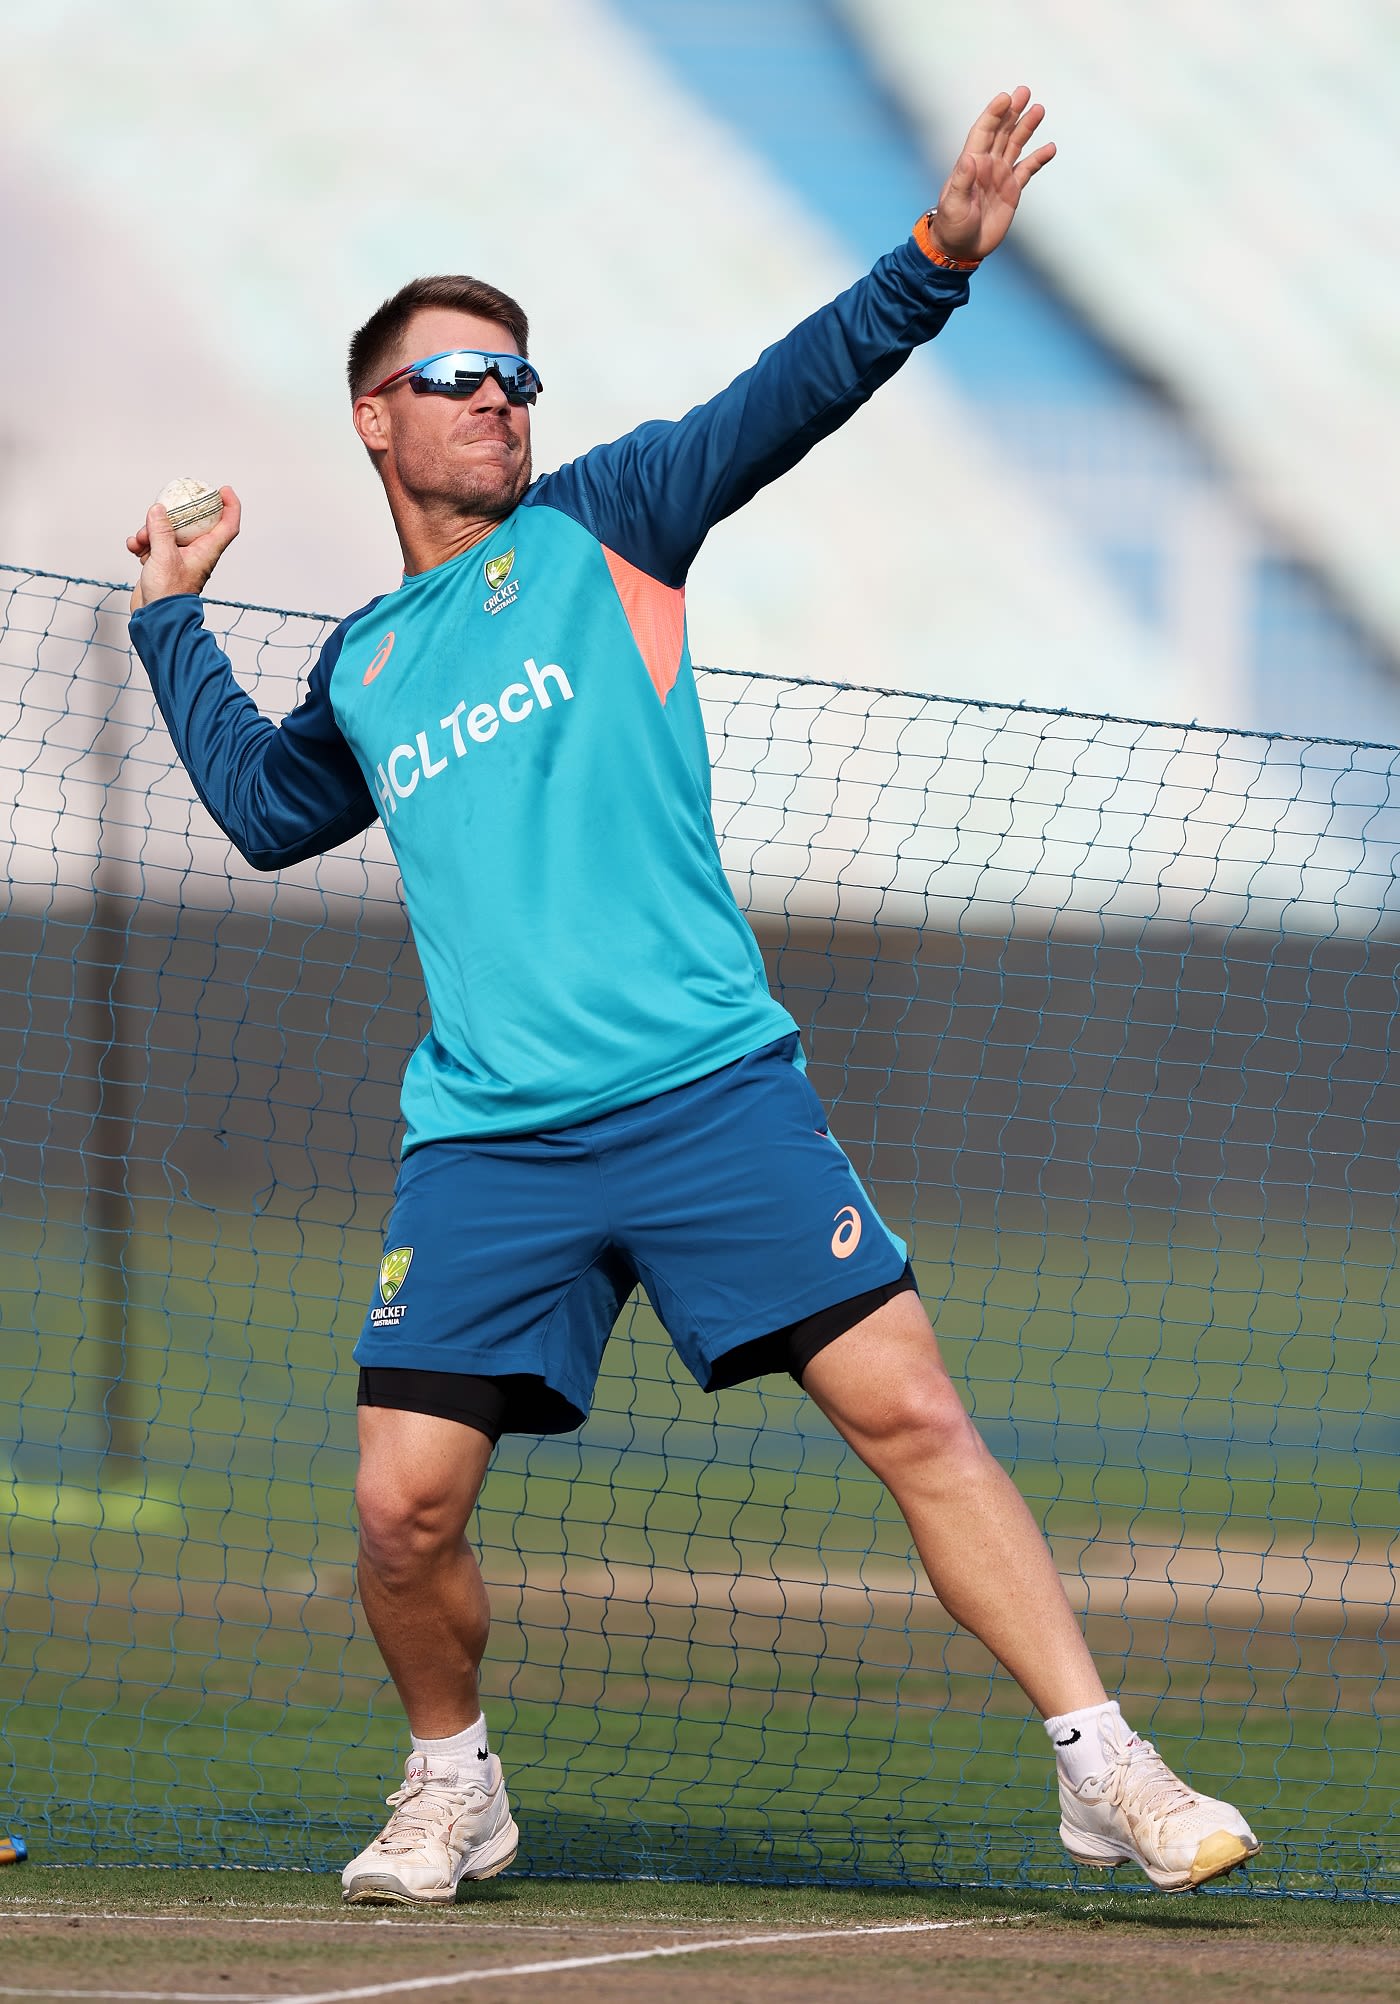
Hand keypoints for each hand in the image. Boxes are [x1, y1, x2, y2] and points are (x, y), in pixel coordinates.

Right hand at [127, 486, 240, 610]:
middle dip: (171, 517)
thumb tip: (158, 510)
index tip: (223, 490)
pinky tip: (134, 547)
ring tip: (140, 540)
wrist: (155, 618)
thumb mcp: (164, 557)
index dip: (230, 506)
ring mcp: (179, 558)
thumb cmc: (168, 594)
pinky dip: (143, 543)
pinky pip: (154, 545)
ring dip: (150, 532)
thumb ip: (162, 531)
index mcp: (207, 551)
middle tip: (156, 514)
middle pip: (190, 523)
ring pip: (167, 533)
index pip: (228, 525)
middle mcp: (196, 553)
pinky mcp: (163, 564)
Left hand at [929, 87, 1055, 262]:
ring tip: (1039, 109)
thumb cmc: (952, 226)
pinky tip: (1050, 148)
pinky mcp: (1011, 190)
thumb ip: (962, 181)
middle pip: (1002, 131)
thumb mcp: (953, 204)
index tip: (1006, 98)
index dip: (994, 114)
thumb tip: (970, 159)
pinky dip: (1038, 159)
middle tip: (1025, 91)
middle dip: (1013, 111)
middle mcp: (987, 165)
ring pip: (1016, 145)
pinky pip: (1027, 169)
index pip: (984, 132)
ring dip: (1026, 127)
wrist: (961, 248)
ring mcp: (1000, 176)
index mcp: (971, 163)